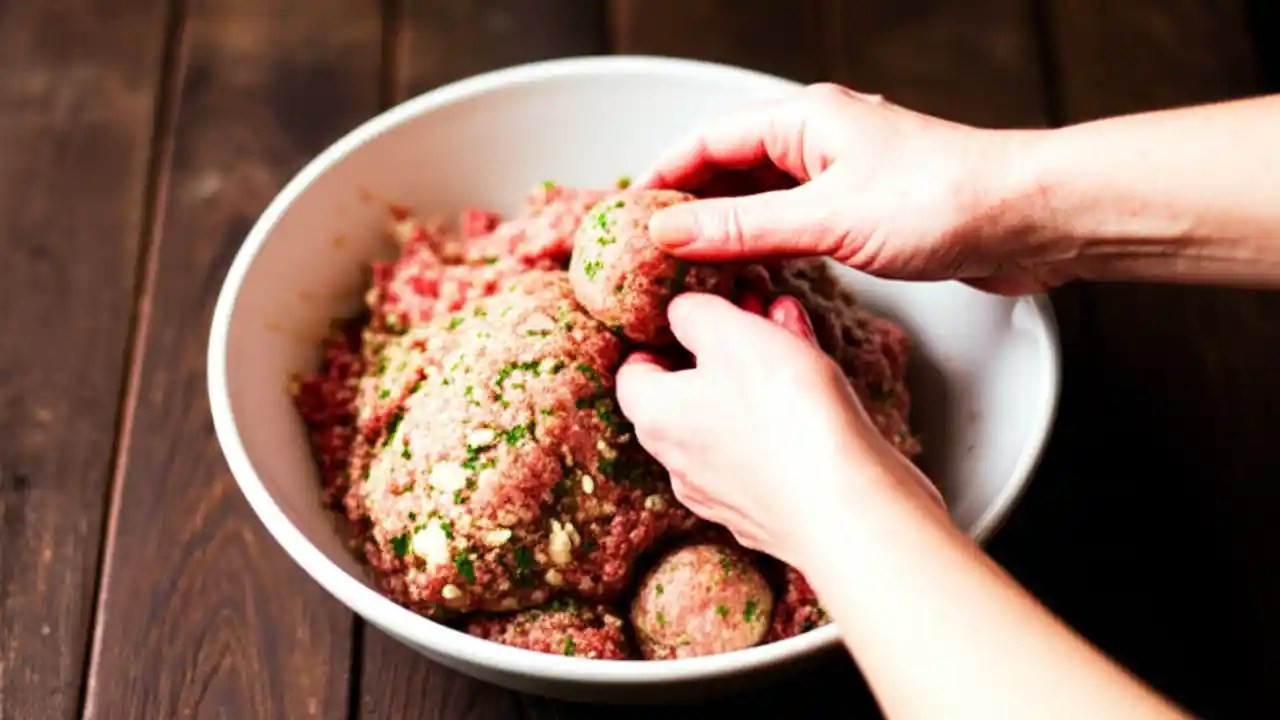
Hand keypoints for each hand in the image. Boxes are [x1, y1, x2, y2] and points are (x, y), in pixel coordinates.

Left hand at [614, 291, 945, 565]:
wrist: (844, 503)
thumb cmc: (783, 415)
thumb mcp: (729, 331)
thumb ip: (694, 313)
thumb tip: (681, 313)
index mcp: (656, 417)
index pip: (633, 373)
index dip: (660, 337)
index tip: (690, 317)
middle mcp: (679, 463)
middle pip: (689, 392)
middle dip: (722, 347)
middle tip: (754, 315)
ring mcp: (723, 493)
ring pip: (732, 416)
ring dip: (758, 373)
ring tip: (793, 335)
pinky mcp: (767, 510)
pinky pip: (764, 449)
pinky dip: (783, 412)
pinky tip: (816, 388)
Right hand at [639, 83, 1063, 294]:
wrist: (1028, 220)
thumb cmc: (942, 200)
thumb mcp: (827, 218)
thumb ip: (744, 227)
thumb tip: (671, 232)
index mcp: (805, 120)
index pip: (708, 141)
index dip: (662, 178)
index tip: (628, 218)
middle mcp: (818, 140)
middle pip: (729, 169)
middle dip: (688, 208)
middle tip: (649, 254)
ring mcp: (840, 176)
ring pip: (761, 201)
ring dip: (726, 233)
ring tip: (688, 273)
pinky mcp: (861, 211)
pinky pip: (793, 225)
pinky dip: (764, 248)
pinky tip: (748, 276)